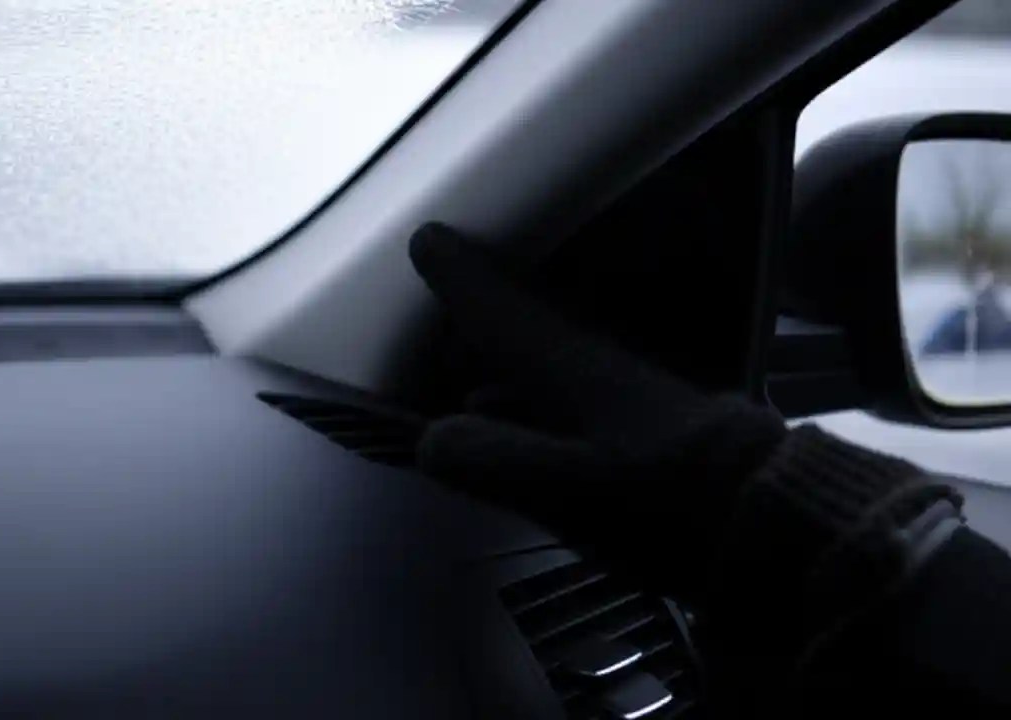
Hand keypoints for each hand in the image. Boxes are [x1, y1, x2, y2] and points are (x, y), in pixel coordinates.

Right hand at [409, 223, 787, 603]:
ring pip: (554, 366)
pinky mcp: (654, 431)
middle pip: (529, 326)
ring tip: (470, 386)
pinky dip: (542, 407)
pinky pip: (577, 402)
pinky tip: (532, 432)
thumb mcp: (572, 490)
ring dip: (510, 364)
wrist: (774, 520)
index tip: (430, 240)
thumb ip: (497, 461)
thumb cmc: (671, 504)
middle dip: (486, 308)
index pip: (504, 312)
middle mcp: (603, 372)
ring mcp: (632, 399)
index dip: (463, 278)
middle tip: (451, 291)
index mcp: (576, 372)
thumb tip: (433, 440)